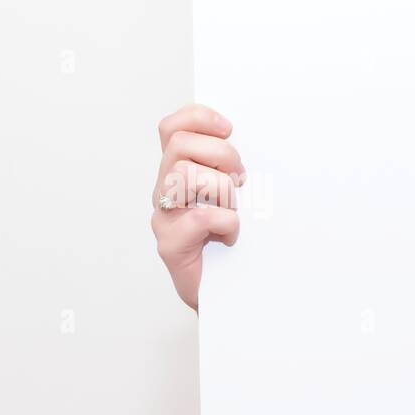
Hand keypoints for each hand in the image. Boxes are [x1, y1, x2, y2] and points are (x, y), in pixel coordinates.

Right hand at [150, 104, 244, 310]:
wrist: (227, 296)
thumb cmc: (232, 245)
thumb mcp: (235, 195)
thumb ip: (231, 167)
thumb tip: (250, 140)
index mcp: (178, 172)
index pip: (172, 128)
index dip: (199, 118)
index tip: (229, 129)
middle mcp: (165, 191)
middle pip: (179, 144)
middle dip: (219, 153)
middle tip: (239, 178)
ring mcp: (165, 218)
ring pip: (184, 173)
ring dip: (220, 187)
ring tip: (232, 207)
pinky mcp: (170, 245)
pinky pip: (198, 217)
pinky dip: (224, 222)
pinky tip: (230, 235)